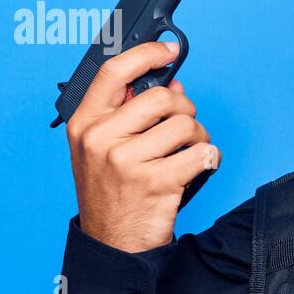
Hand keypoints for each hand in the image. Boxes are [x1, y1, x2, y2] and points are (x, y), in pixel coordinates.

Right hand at [66, 40, 220, 252]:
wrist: (112, 243)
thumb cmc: (112, 192)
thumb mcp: (106, 148)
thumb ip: (132, 113)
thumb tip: (173, 84)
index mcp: (84, 124)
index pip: (113, 72)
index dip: (146, 53)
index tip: (168, 49)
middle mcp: (100, 139)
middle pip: (161, 98)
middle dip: (184, 110)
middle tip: (184, 128)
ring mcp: (125, 161)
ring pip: (185, 125)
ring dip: (198, 137)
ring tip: (189, 152)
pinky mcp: (154, 182)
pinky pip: (201, 154)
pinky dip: (209, 158)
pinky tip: (199, 166)